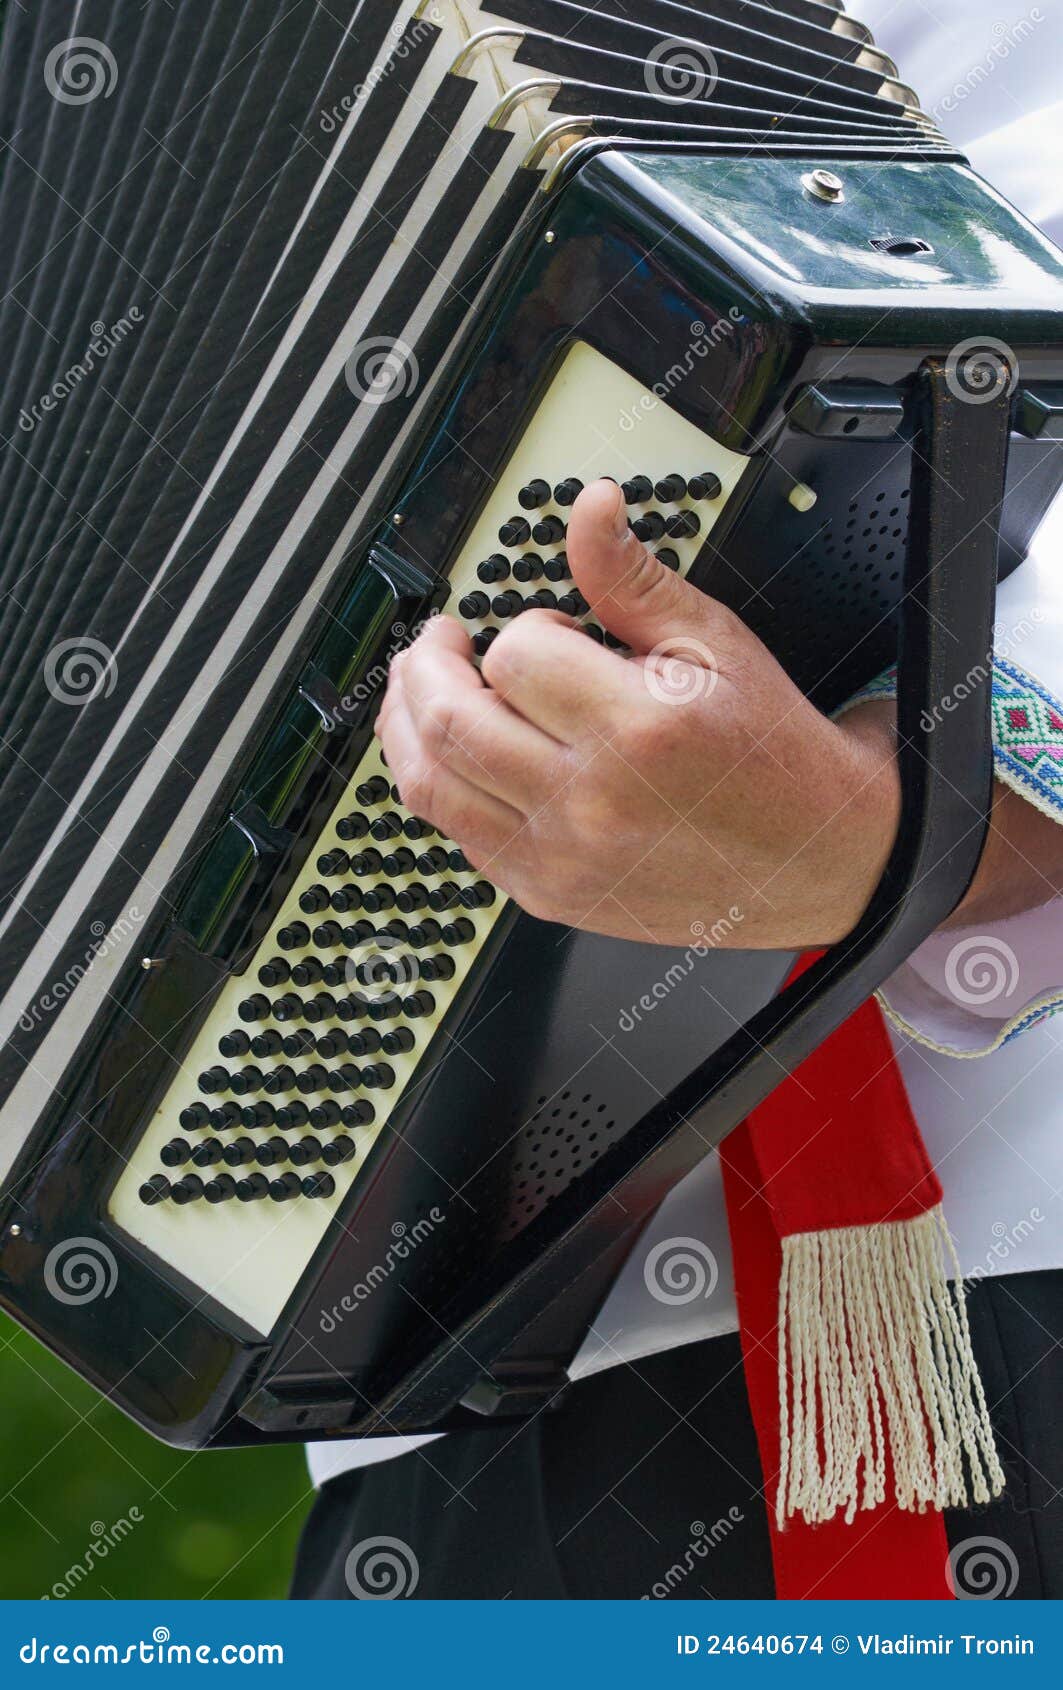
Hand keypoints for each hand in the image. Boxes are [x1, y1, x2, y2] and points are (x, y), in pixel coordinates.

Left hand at [377, 479, 900, 947]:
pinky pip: (458, 836)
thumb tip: (589, 508)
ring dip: (406, 725)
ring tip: (420, 691)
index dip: (521, 627)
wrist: (814, 858)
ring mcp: (563, 859)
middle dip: (426, 664)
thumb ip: (631, 579)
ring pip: (431, 785)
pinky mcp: (550, 896)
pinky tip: (455, 757)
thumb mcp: (712, 644)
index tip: (546, 629)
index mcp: (637, 730)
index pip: (516, 654)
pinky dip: (440, 786)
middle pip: (449, 719)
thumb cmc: (768, 752)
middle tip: (437, 642)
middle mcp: (591, 803)